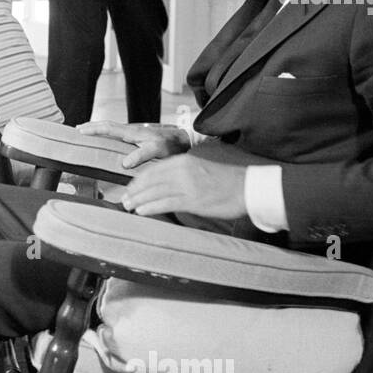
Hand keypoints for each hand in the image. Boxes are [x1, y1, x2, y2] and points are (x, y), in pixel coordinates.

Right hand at [76, 120, 189, 168]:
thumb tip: (124, 163)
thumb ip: (142, 155)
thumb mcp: (158, 150)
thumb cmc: (172, 144)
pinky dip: (107, 136)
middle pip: (107, 126)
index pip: (108, 128)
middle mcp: (131, 131)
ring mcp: (134, 134)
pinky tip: (106, 142)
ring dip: (98, 130)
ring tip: (86, 133)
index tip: (80, 130)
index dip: (93, 129)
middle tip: (77, 129)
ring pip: (112, 130)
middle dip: (91, 127)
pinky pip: (118, 136)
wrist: (184, 140)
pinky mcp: (137, 139)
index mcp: (132, 132)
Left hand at [119, 155, 247, 219]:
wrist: (248, 187)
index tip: (130, 188)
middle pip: (151, 181)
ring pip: (155, 192)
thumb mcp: (201, 169)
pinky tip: (142, 211)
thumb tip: (165, 185)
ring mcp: (188, 185)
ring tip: (129, 207)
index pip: (154, 170)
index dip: (139, 180)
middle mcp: (183, 171)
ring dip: (139, 200)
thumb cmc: (227, 181)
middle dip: (135, 191)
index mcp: (185, 160)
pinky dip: (151, 207)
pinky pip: (166, 203)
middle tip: (124, 199)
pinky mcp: (193, 200)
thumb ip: (183, 173)